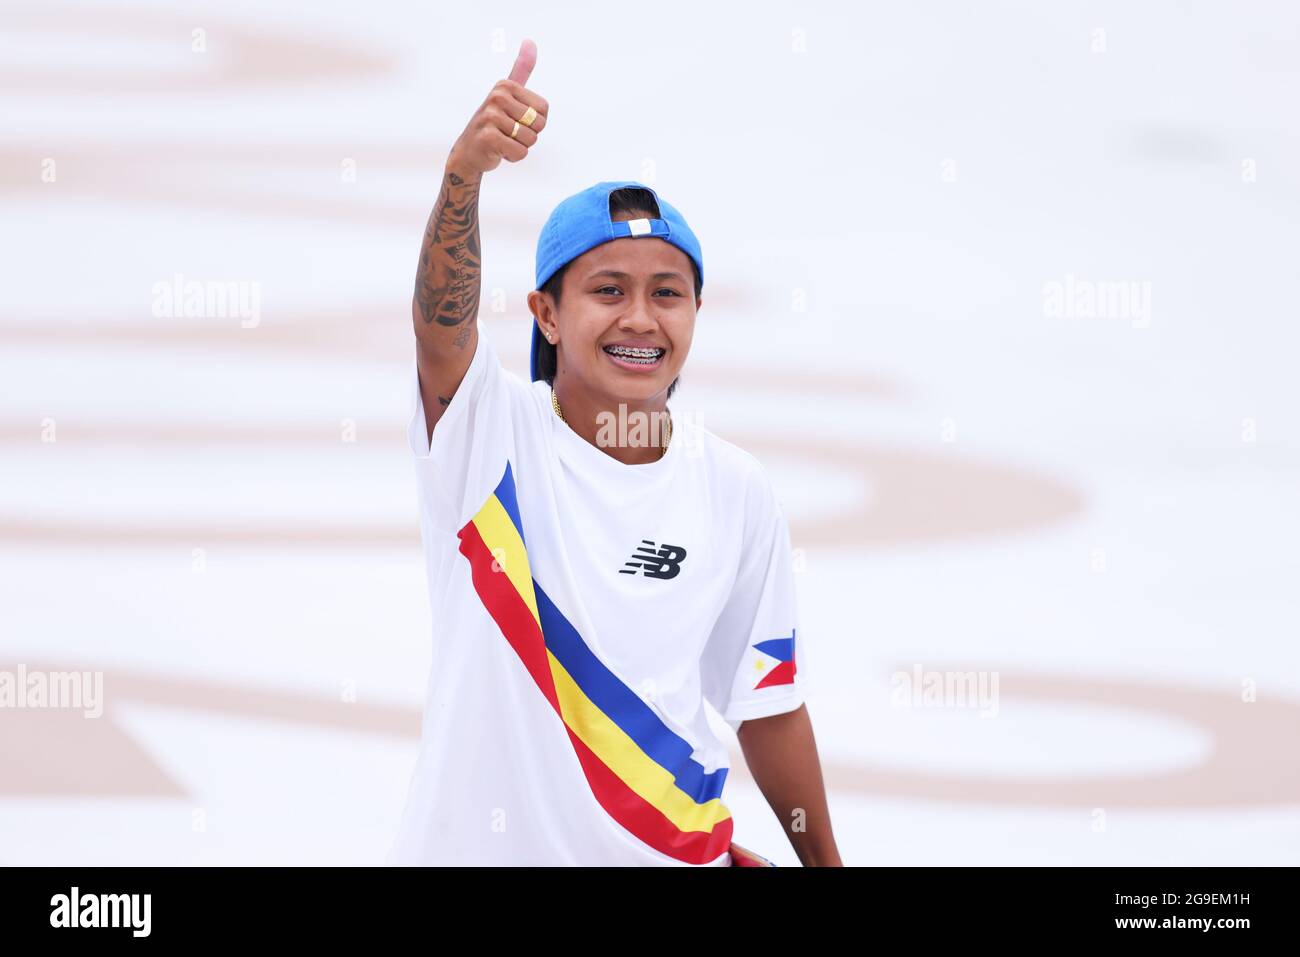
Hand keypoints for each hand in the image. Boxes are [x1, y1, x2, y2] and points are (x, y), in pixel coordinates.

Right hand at [448, 38, 548, 175]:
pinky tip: (498, 151)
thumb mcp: (507, 94)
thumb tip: (530, 41)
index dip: (535, 122)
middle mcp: (497, 97)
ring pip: (530, 140)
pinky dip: (513, 157)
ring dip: (520, 146)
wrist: (468, 152)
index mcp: (505, 86)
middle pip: (539, 124)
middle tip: (508, 133)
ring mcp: (491, 116)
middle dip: (528, 135)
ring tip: (502, 141)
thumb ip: (520, 70)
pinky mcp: (489, 137)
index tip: (516, 120)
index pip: (543, 109)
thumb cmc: (493, 123)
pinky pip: (520, 152)